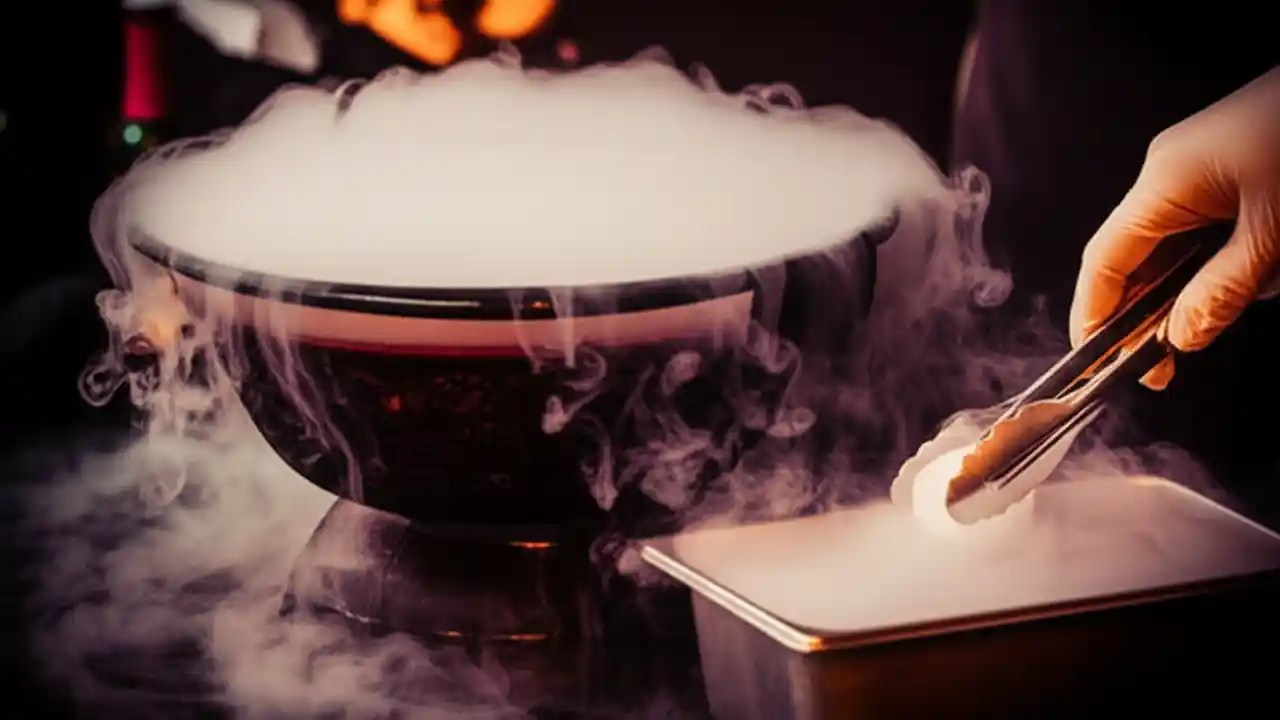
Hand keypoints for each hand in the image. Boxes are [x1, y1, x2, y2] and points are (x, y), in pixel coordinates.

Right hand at [1069, 66, 1279, 389]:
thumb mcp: (1276, 231)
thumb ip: (1223, 291)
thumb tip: (1179, 338)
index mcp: (1165, 180)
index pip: (1105, 261)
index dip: (1094, 316)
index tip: (1098, 364)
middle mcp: (1170, 170)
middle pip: (1137, 258)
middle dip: (1153, 311)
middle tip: (1166, 367)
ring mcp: (1200, 165)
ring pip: (1180, 247)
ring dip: (1209, 281)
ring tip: (1263, 280)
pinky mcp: (1231, 165)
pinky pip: (1210, 227)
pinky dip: (1229, 258)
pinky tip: (1265, 264)